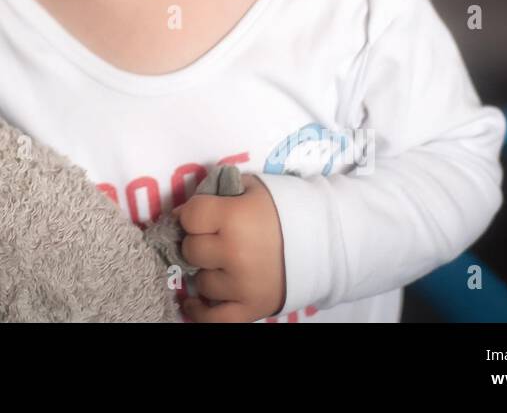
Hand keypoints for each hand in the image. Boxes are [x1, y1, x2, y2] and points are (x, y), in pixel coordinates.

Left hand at [177, 174, 285, 321]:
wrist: (325, 240)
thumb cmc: (284, 209)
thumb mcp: (251, 187)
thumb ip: (217, 191)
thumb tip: (182, 212)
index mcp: (234, 217)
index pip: (189, 216)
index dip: (191, 215)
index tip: (202, 217)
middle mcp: (235, 251)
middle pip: (192, 250)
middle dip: (199, 242)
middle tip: (214, 240)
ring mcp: (243, 283)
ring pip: (202, 282)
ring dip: (209, 273)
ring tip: (224, 264)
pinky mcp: (252, 307)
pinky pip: (213, 318)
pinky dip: (200, 312)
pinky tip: (194, 302)